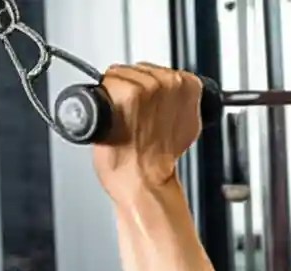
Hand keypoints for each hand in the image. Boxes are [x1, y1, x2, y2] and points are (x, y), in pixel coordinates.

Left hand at [93, 63, 203, 198]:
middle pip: (140, 70)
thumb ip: (182, 105)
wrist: (142, 180)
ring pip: (120, 74)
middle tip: (135, 118)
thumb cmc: (158, 162)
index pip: (162, 72)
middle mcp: (168, 83)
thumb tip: (173, 96)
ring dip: (116, 94)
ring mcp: (145, 86)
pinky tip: (112, 116)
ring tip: (124, 120)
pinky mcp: (123, 92)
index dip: (151, 90)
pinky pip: (105, 82)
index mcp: (188, 86)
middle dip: (133, 90)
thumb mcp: (186, 128)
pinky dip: (102, 98)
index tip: (149, 107)